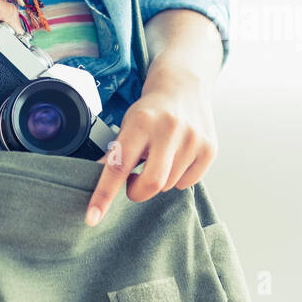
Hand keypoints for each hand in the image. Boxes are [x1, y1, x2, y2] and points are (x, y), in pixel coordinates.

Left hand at [84, 65, 218, 225]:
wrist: (183, 85)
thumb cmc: (151, 109)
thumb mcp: (128, 124)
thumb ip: (116, 154)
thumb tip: (96, 182)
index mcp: (141, 122)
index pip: (118, 166)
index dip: (104, 194)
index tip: (92, 217)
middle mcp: (169, 128)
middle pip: (151, 183)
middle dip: (137, 192)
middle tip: (133, 184)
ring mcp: (192, 139)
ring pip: (169, 184)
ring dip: (159, 180)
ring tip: (159, 158)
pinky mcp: (209, 148)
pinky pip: (187, 183)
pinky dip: (178, 178)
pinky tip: (177, 157)